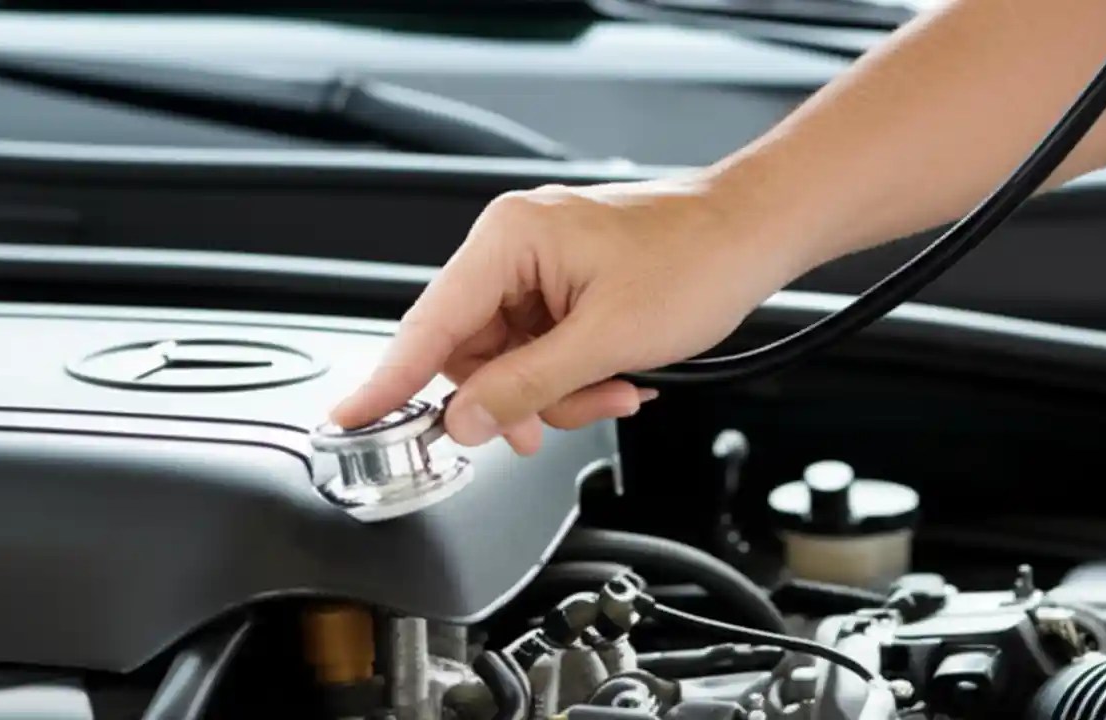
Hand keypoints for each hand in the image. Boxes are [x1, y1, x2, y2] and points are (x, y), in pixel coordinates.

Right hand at [329, 171, 805, 454]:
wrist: (755, 234)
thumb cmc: (697, 258)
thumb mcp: (606, 340)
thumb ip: (528, 386)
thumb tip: (467, 420)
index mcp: (509, 241)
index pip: (428, 324)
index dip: (388, 381)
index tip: (350, 419)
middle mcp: (514, 248)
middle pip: (471, 353)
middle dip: (517, 397)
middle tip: (553, 422)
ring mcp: (539, 267)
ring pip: (510, 360)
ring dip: (556, 392)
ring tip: (613, 388)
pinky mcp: (562, 286)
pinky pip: (541, 348)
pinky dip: (573, 376)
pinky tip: (615, 376)